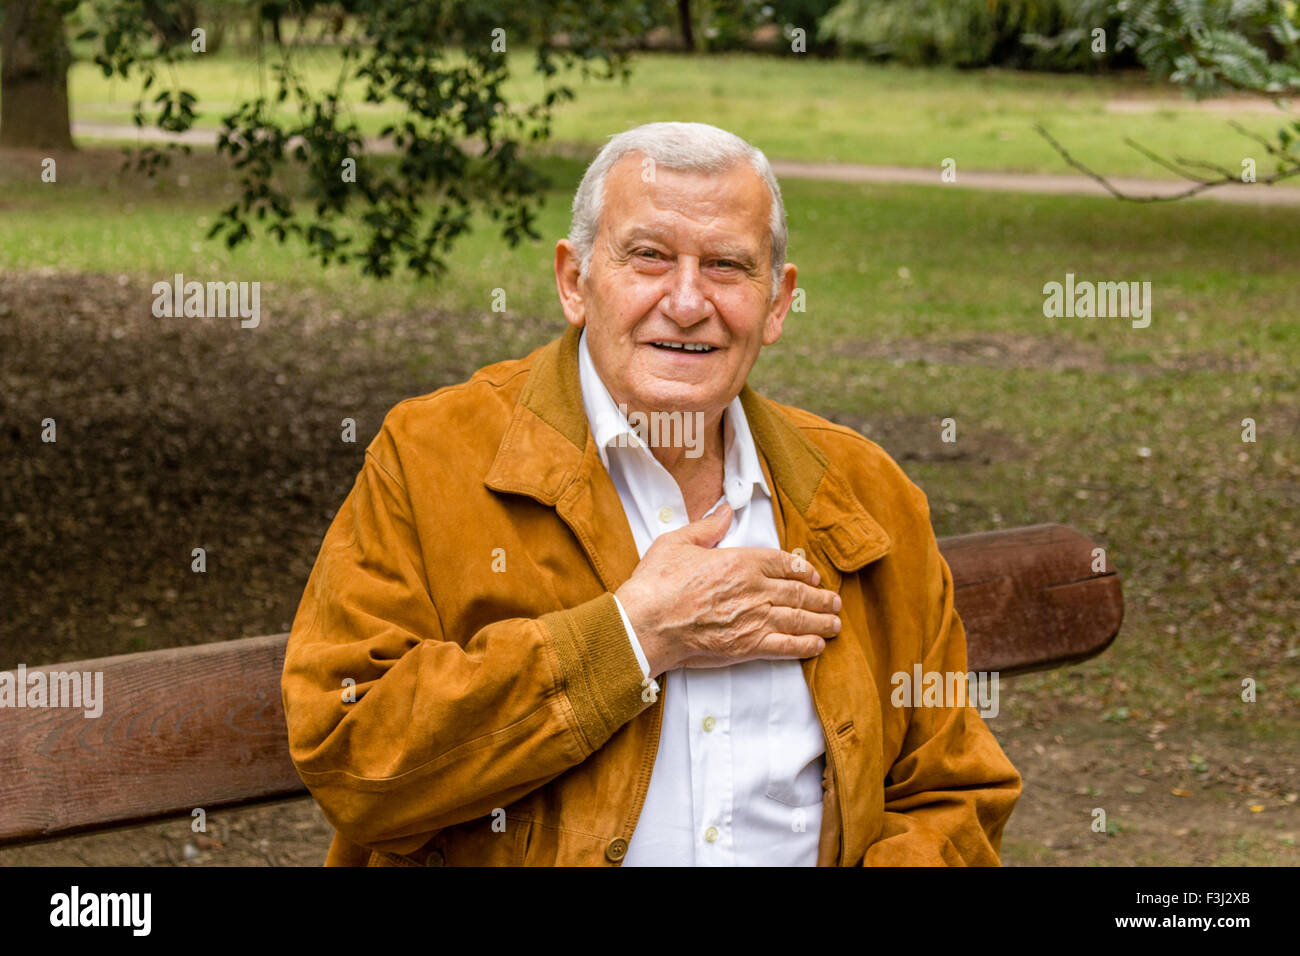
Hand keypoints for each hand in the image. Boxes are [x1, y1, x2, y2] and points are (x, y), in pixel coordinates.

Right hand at [614, 503, 841, 675]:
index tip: (813, 576)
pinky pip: (787, 646)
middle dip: (821, 598)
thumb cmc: (657, 583)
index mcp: (741, 561)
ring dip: (821, 621)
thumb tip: (725, 511)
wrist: (647, 624)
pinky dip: (806, 646)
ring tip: (834, 624)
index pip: (784, 563)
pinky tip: (817, 646)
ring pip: (799, 619)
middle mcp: (755, 590)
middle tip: (834, 602)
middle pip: (799, 592)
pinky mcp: (748, 647)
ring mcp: (755, 620)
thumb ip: (707, 527)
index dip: (803, 570)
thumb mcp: (678, 543)